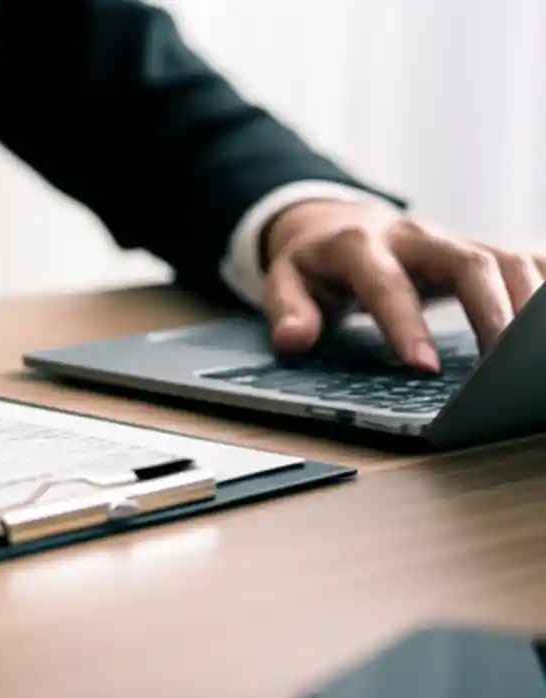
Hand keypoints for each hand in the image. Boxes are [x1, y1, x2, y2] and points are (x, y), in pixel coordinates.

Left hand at [262, 200, 544, 370]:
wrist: (336, 225)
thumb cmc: (315, 265)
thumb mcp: (284, 282)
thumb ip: (287, 310)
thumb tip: (293, 339)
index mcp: (359, 245)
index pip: (386, 282)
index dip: (404, 324)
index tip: (421, 367)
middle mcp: (413, 237)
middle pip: (466, 262)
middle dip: (488, 311)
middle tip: (501, 366)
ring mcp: (451, 241)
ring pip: (504, 259)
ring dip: (526, 302)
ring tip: (535, 352)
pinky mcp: (478, 250)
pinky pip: (524, 258)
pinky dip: (545, 283)